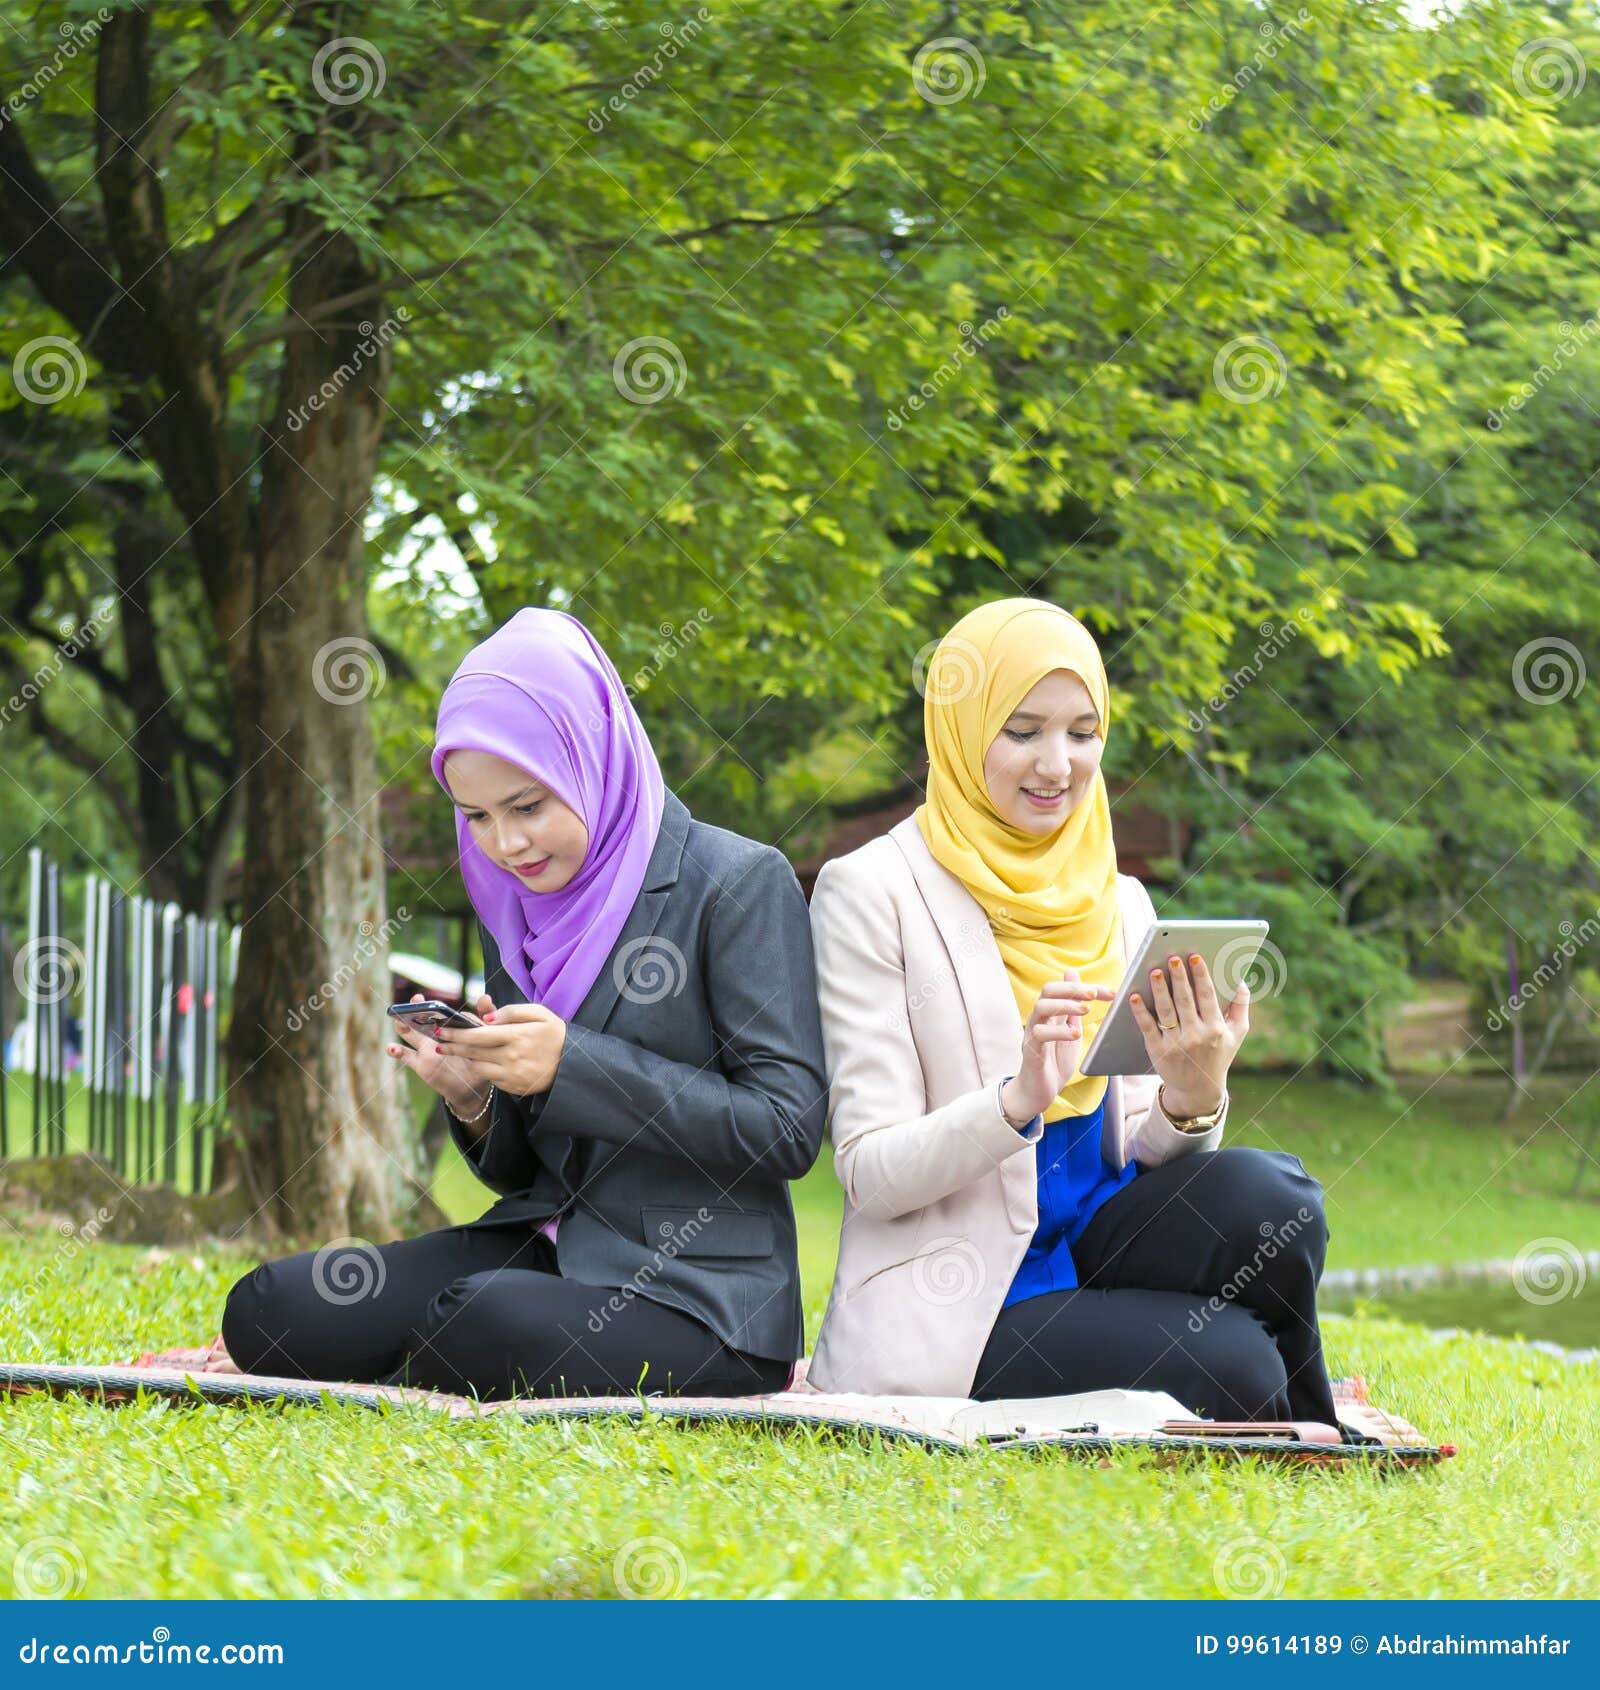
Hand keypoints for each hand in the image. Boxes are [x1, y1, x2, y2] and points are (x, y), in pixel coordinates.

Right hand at [386, 990, 495, 1117]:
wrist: (474, 1088)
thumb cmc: (481, 1060)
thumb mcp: (487, 1039)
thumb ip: (485, 1018)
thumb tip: (485, 997)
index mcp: (451, 1026)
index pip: (445, 1013)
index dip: (443, 1009)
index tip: (441, 1007)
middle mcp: (437, 1034)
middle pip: (422, 1017)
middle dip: (418, 1006)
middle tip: (417, 999)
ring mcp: (427, 1049)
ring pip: (410, 1033)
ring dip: (402, 1024)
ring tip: (398, 1017)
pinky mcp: (421, 1064)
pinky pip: (407, 1056)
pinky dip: (397, 1051)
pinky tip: (391, 1048)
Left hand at [431, 999, 566, 1096]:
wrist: (572, 1064)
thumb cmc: (554, 1033)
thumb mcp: (539, 1013)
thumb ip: (511, 1011)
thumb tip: (485, 1018)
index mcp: (516, 1036)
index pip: (477, 1035)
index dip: (456, 1033)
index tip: (441, 1029)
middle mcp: (511, 1057)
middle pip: (472, 1052)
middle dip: (451, 1046)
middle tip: (437, 1042)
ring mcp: (511, 1074)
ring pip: (477, 1066)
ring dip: (464, 1058)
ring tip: (453, 1050)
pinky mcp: (512, 1086)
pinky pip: (489, 1077)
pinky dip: (482, 1068)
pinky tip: (479, 1061)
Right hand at [1001, 970, 1115, 1123]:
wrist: (1038, 1091)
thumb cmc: (1054, 1060)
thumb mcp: (1070, 1030)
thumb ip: (1074, 1008)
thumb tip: (1078, 980)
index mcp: (1050, 1012)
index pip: (1063, 987)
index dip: (1086, 986)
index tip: (1111, 992)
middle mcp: (1039, 1018)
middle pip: (1048, 990)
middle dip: (1073, 989)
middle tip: (1093, 995)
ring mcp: (1032, 1033)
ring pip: (1041, 1007)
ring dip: (1065, 1005)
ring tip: (1086, 1010)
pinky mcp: (1031, 1050)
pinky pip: (1040, 1033)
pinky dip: (1058, 1031)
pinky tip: (1074, 1034)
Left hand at [1129, 950, 1248, 1115]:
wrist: (1199, 1089)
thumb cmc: (1218, 1054)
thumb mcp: (1236, 1034)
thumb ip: (1241, 1006)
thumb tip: (1241, 980)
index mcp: (1216, 1028)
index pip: (1207, 996)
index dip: (1201, 976)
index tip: (1195, 956)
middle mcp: (1197, 1036)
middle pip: (1185, 1001)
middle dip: (1179, 978)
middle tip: (1172, 958)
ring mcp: (1176, 1045)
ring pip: (1166, 1011)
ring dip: (1159, 990)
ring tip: (1154, 971)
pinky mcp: (1158, 1051)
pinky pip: (1147, 1027)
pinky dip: (1140, 1011)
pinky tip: (1134, 996)